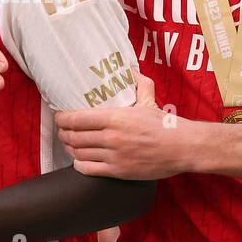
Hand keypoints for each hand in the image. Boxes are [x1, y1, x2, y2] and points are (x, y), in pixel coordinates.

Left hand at [55, 72, 195, 179]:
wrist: (182, 148)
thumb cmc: (166, 125)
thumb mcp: (150, 100)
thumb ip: (139, 83)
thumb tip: (130, 69)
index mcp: (116, 117)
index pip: (78, 119)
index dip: (63, 119)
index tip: (59, 117)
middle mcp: (112, 137)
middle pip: (74, 137)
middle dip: (63, 134)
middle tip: (62, 131)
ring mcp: (114, 156)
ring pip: (79, 153)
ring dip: (70, 148)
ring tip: (69, 144)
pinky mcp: (118, 171)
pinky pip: (89, 169)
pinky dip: (79, 164)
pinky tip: (79, 160)